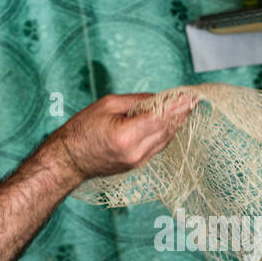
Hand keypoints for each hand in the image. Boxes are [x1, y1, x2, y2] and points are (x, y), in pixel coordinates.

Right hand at [48, 91, 198, 180]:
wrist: (69, 160)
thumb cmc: (82, 130)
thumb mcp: (107, 105)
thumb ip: (137, 101)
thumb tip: (160, 99)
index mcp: (126, 136)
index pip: (160, 118)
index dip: (178, 106)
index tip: (192, 95)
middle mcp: (136, 152)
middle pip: (167, 129)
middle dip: (181, 112)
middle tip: (192, 97)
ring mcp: (138, 161)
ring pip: (166, 138)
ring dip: (176, 122)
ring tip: (186, 105)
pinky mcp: (139, 165)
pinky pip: (159, 145)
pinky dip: (166, 132)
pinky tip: (172, 120)